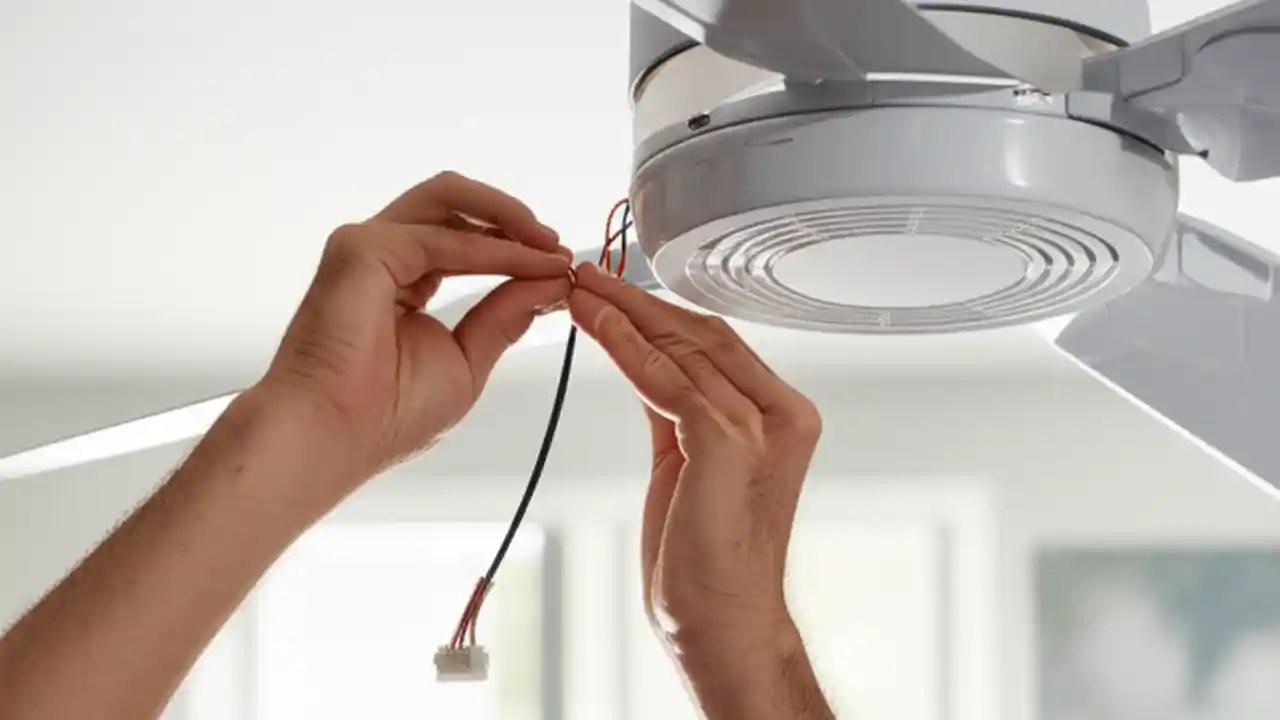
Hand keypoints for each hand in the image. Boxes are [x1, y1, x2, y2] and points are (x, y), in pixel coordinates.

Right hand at [261, 171, 571, 486]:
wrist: (337, 437)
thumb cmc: (385, 416)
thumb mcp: (466, 360)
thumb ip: (503, 317)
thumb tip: (547, 284)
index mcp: (402, 282)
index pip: (463, 241)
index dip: (514, 247)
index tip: (559, 267)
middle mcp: (382, 256)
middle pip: (453, 206)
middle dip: (514, 220)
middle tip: (558, 247)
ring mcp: (368, 246)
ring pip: (447, 201)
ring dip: (508, 219)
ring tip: (549, 246)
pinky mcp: (362, 248)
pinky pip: (443, 237)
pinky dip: (494, 247)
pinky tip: (527, 262)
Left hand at [568, 263, 822, 654]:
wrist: (722, 625)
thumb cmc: (707, 557)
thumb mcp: (690, 465)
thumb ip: (678, 410)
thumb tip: (643, 358)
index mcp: (784, 416)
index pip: (717, 342)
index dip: (660, 309)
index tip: (613, 288)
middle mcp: (783, 413)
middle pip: (702, 334)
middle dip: (638, 300)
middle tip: (585, 274)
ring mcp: (760, 426)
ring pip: (682, 349)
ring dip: (622, 313)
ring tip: (576, 288)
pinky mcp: (727, 442)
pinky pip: (666, 380)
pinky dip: (624, 347)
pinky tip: (592, 324)